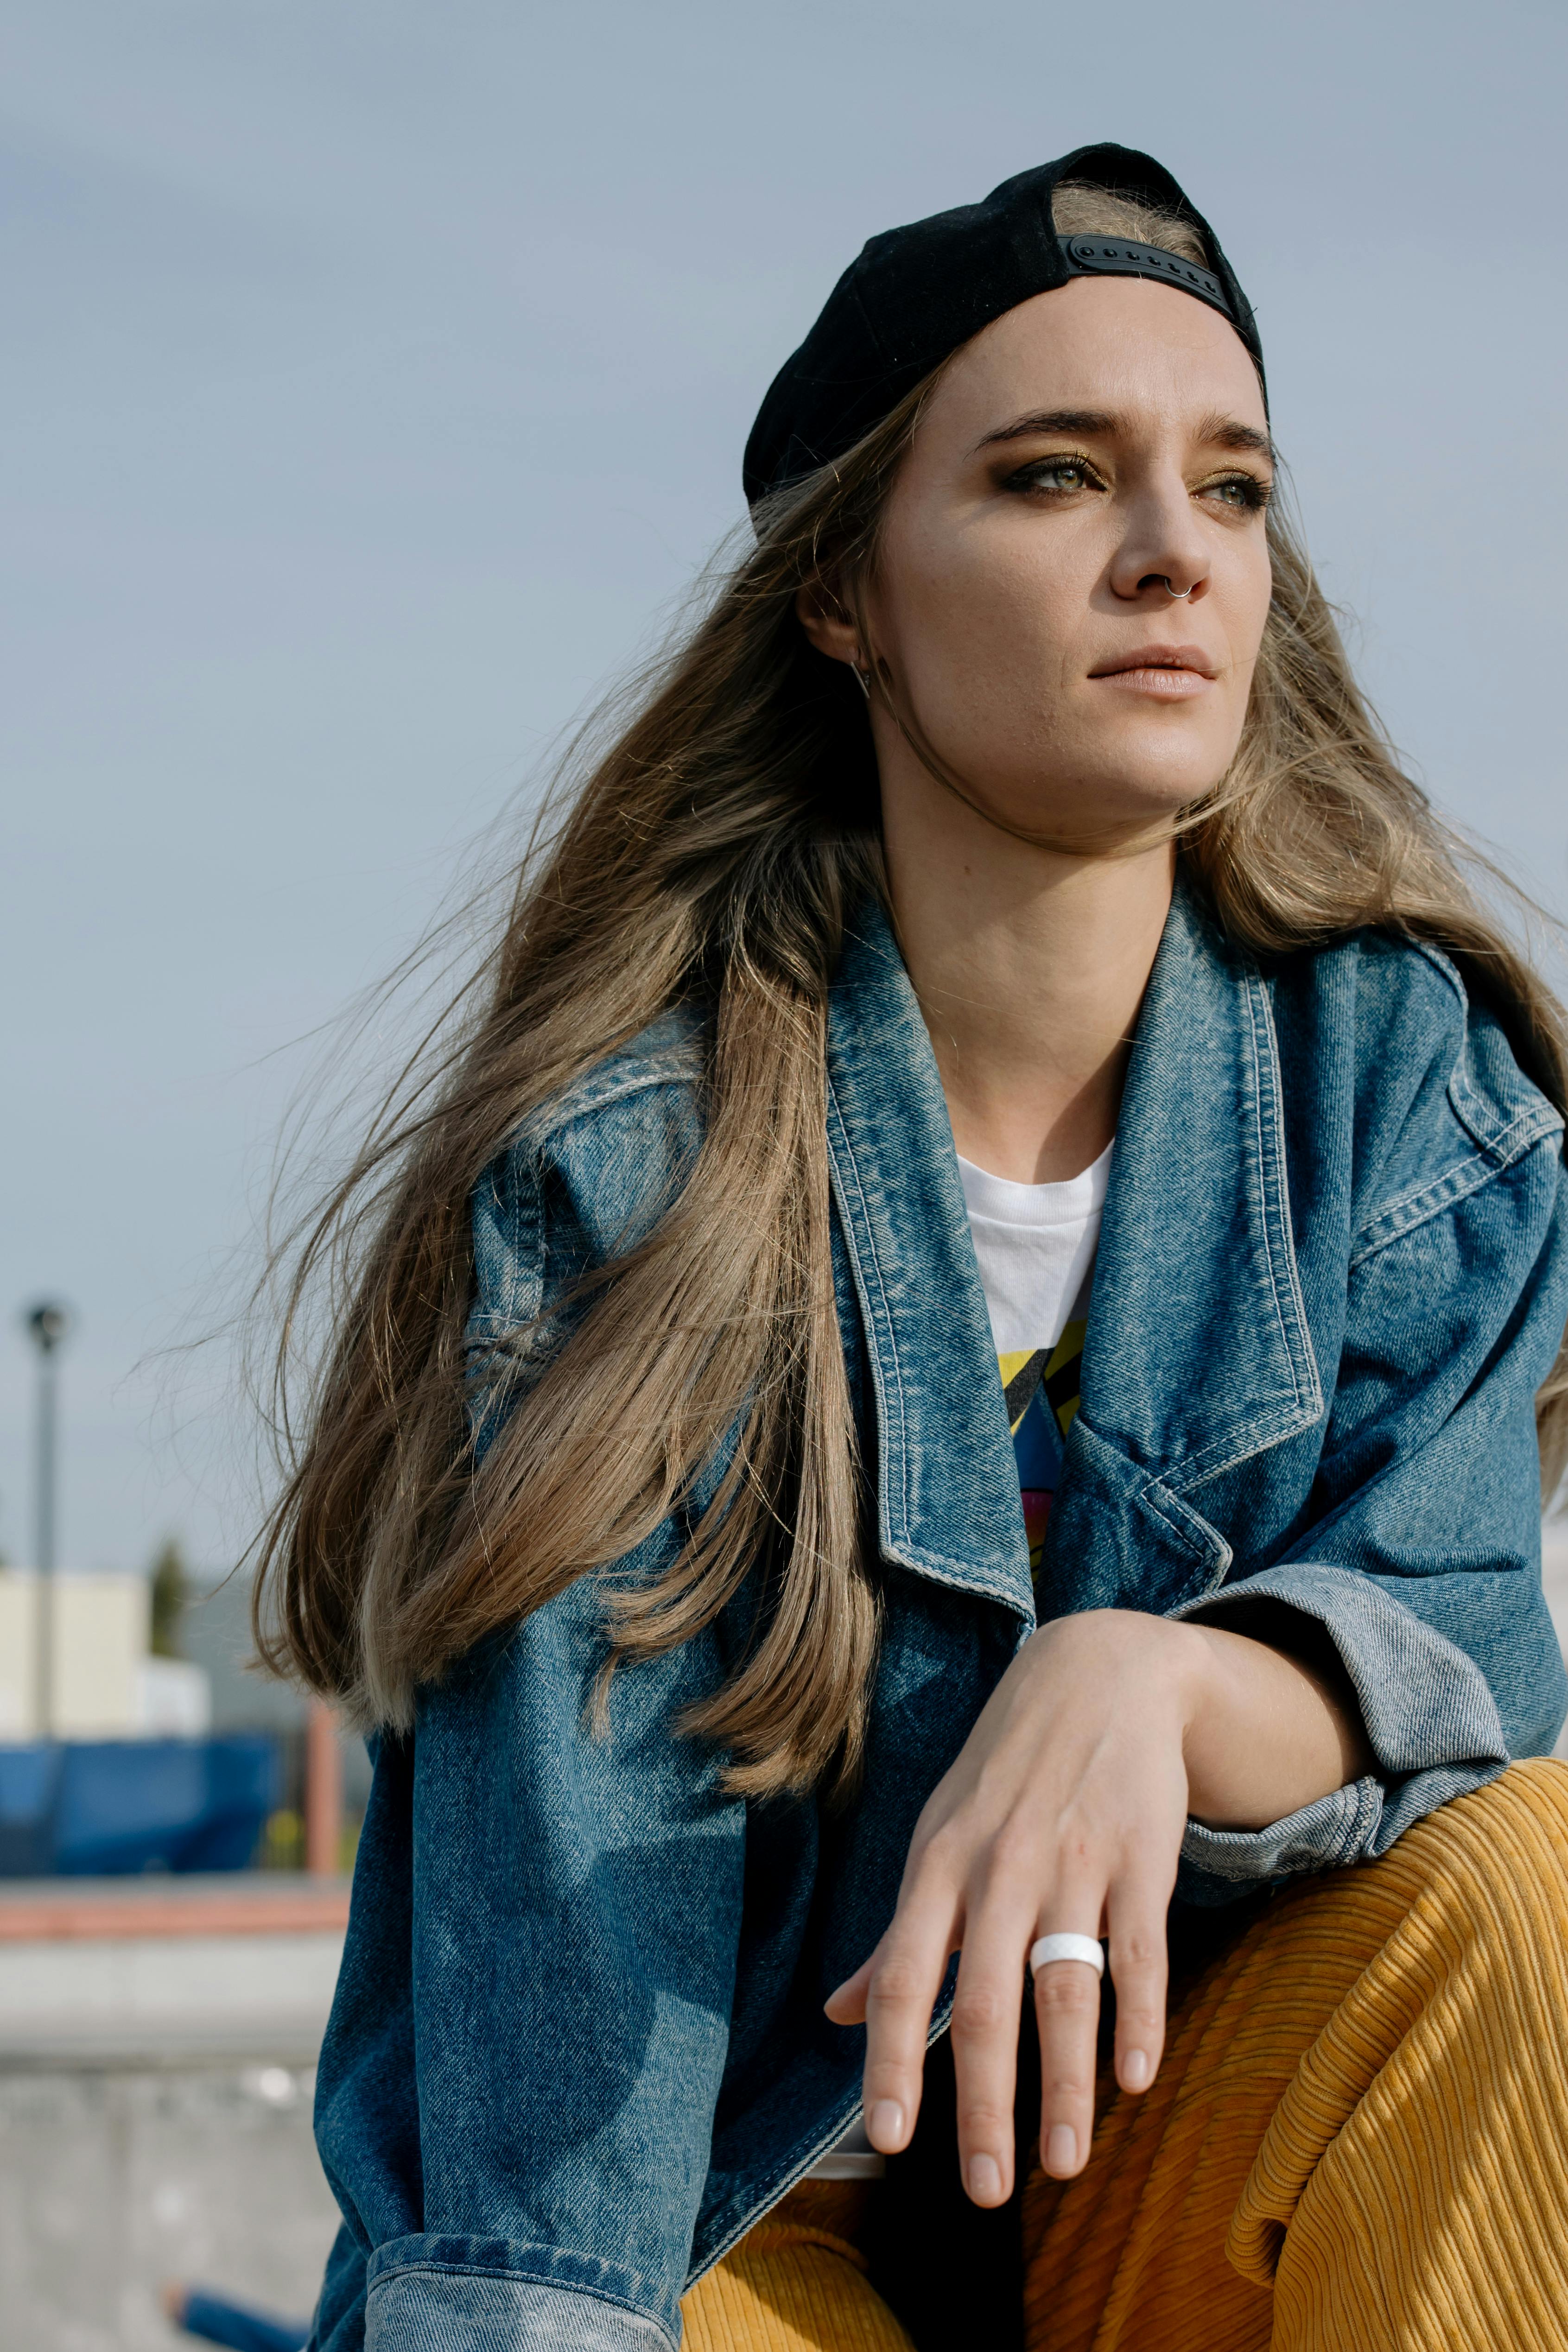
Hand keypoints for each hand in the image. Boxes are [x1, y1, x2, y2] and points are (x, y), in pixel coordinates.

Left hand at [825, 1605, 1366, 2204]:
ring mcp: (1074, 1862)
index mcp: (937, 1867)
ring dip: (1066, 2085)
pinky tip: (1136, 2077)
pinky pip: (1140, 1951)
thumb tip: (832, 2013)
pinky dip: (1139, 2018)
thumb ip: (896, 1934)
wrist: (1099, 1671)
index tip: (888, 2140)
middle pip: (982, 2002)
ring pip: (1066, 1989)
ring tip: (1064, 2164)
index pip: (900, 1976)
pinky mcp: (1141, 1858)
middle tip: (987, 2191)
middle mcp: (999, 1868)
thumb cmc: (1004, 1773)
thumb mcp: (937, 1838)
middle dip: (981, 2104)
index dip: (890, 2058)